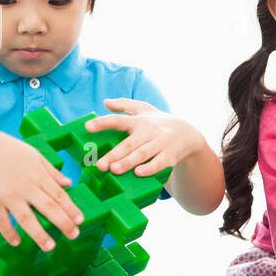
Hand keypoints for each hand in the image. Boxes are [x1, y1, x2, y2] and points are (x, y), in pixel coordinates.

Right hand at [0, 129, 84, 251]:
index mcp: (38, 175)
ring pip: (26, 219)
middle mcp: (25, 186)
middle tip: (74, 235)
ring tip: (49, 247)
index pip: (59, 195)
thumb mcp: (34, 155)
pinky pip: (2, 221)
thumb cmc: (10, 151)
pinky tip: (17, 242)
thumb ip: (51, 171)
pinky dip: (9, 233)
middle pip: (48, 208)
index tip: (80, 221)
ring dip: (39, 234)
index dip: (71, 209)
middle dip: (63, 223)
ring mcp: (8, 195)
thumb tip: (69, 184)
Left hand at [84, 97, 205, 176]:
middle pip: (129, 143)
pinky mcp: (170, 156)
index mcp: (139, 122)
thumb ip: (125, 105)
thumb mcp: (144, 109)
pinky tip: (139, 173)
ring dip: (128, 162)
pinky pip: (159, 163)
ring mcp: (160, 144)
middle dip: (114, 154)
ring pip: (142, 154)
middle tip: (100, 165)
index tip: (88, 126)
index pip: (118, 120)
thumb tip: (105, 102)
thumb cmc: (160, 123)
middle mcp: (148, 132)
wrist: (188, 134)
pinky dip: (150, 168)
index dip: (103, 123)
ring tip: (114, 170)